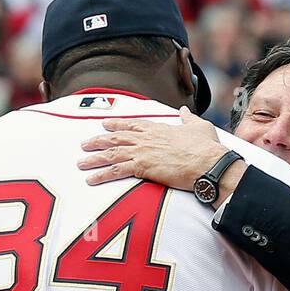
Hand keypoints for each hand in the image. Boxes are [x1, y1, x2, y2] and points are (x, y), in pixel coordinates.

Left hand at [78, 106, 228, 190]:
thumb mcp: (199, 126)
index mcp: (158, 128)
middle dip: (98, 141)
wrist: (208, 163)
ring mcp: (143, 152)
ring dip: (94, 158)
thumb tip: (184, 111)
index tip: (105, 125)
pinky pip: (117, 171)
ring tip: (81, 163)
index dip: (117, 125)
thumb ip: (188, 119)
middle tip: (84, 145)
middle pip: (116, 138)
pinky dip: (102, 175)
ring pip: (111, 153)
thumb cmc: (207, 148)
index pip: (132, 125)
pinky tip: (91, 179)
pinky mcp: (143, 167)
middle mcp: (146, 138)